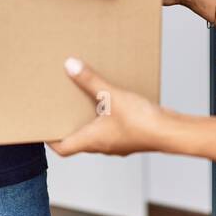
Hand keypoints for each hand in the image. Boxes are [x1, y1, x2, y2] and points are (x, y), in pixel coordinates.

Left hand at [49, 58, 170, 156]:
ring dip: (89, 120)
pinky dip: (107, 117)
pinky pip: (113, 128)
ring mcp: (118, 143)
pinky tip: (113, 101)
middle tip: (62, 110)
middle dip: (69, 126)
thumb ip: (90, 81)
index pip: (63, 149)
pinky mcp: (131, 136)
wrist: (171, 133)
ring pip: (96, 134)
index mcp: (92, 141)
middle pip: (78, 141)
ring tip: (85, 101)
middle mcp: (103, 146)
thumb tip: (70, 67)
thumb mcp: (111, 96)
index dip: (51, 140)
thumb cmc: (142, 123)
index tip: (43, 129)